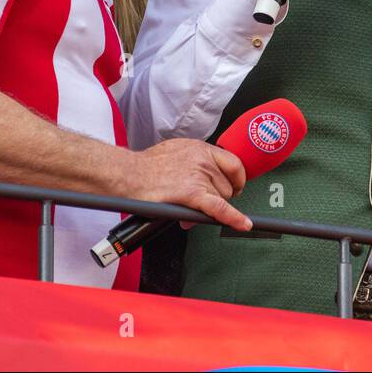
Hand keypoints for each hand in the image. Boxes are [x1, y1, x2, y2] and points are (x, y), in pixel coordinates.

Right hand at [131, 138, 250, 231]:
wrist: (129, 174)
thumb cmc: (147, 166)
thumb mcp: (176, 152)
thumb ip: (195, 165)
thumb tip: (204, 185)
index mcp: (200, 148)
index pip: (233, 163)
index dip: (236, 179)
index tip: (235, 186)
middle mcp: (203, 159)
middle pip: (227, 185)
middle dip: (217, 197)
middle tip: (201, 203)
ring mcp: (199, 176)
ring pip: (222, 199)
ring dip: (211, 208)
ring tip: (190, 208)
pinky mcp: (193, 193)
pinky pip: (220, 208)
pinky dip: (234, 218)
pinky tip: (242, 224)